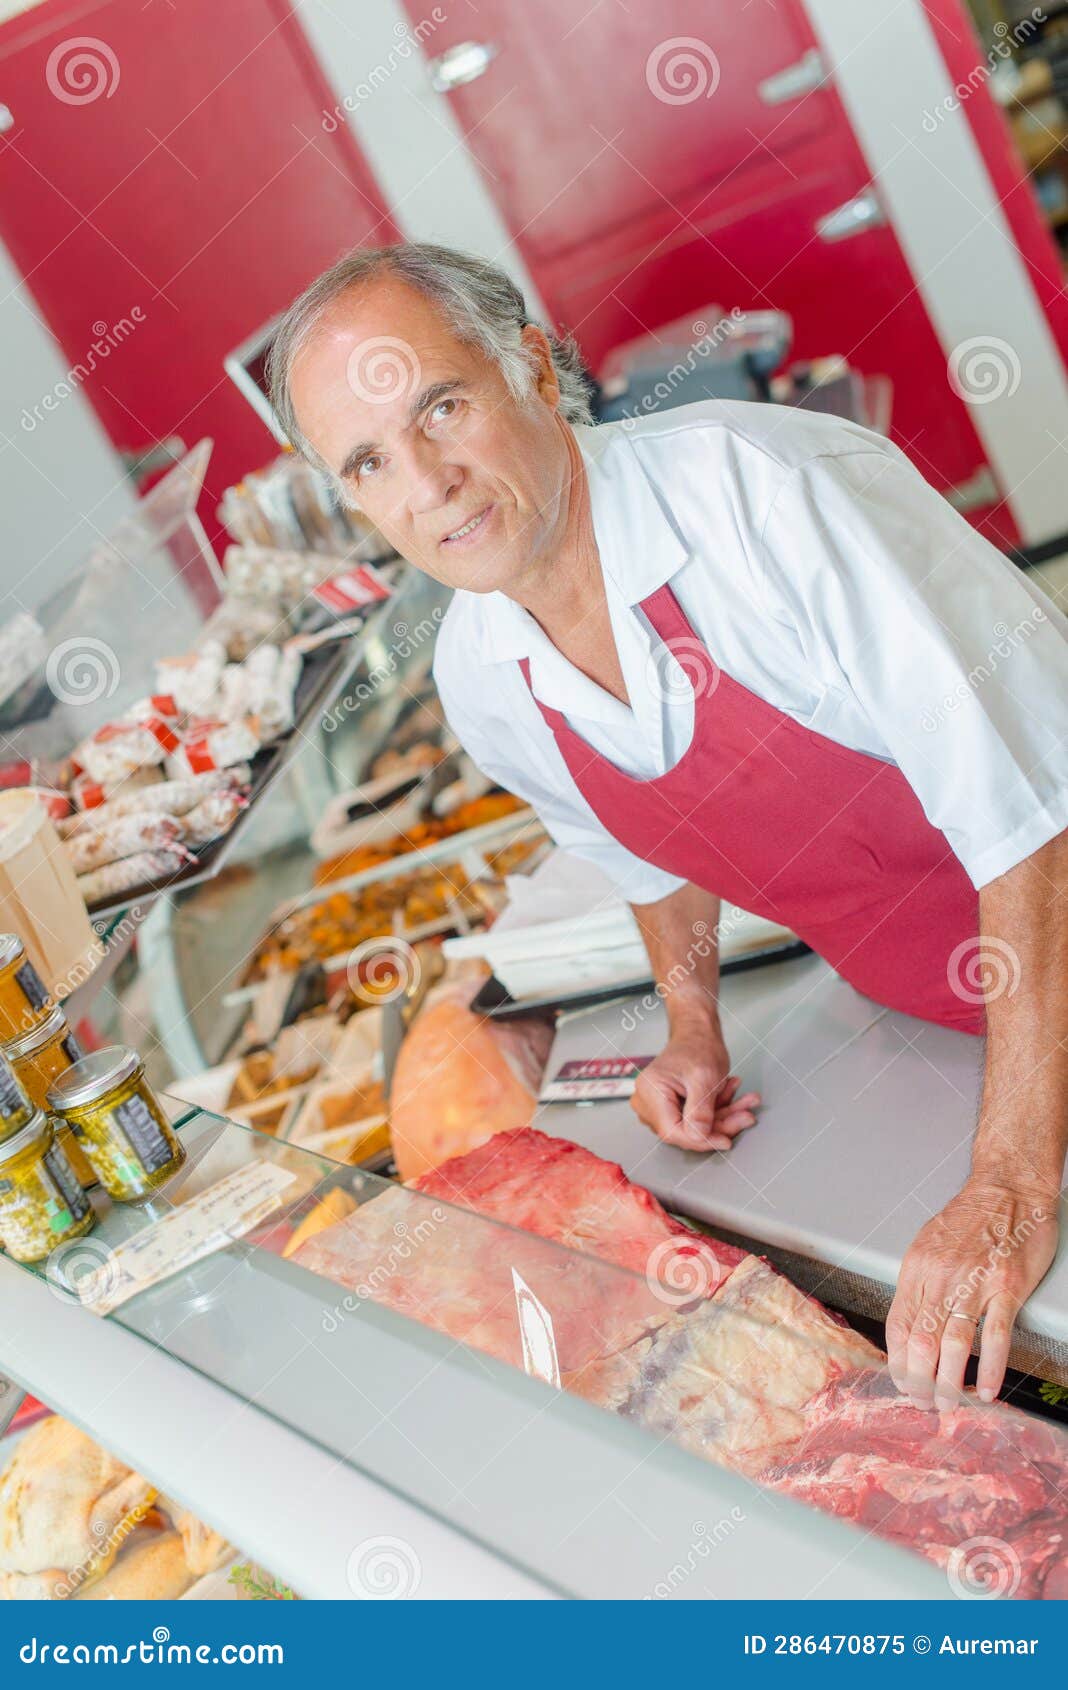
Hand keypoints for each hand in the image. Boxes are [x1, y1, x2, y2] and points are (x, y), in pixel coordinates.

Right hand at [631, 1019, 760, 1151]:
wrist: (697, 1033)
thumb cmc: (697, 1046)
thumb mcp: (704, 1078)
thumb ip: (700, 1110)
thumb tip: (699, 1137)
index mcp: (650, 1092)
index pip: (672, 1131)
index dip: (701, 1140)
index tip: (725, 1140)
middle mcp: (647, 1101)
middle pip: (686, 1130)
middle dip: (719, 1125)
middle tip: (744, 1117)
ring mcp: (657, 1106)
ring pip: (694, 1126)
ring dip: (723, 1116)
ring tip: (745, 1103)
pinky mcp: (670, 1107)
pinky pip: (695, 1118)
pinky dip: (717, 1110)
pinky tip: (731, 1096)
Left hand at [886, 1178, 1057, 1408]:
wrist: (1007, 1188)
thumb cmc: (970, 1217)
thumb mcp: (930, 1245)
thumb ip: (920, 1283)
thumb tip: (909, 1325)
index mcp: (917, 1267)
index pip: (898, 1324)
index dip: (897, 1361)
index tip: (901, 1383)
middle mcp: (941, 1276)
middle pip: (920, 1340)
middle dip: (918, 1380)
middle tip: (923, 1404)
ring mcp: (975, 1282)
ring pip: (953, 1343)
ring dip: (948, 1382)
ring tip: (948, 1404)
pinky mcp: (1006, 1286)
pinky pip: (994, 1335)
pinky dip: (988, 1368)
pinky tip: (985, 1390)